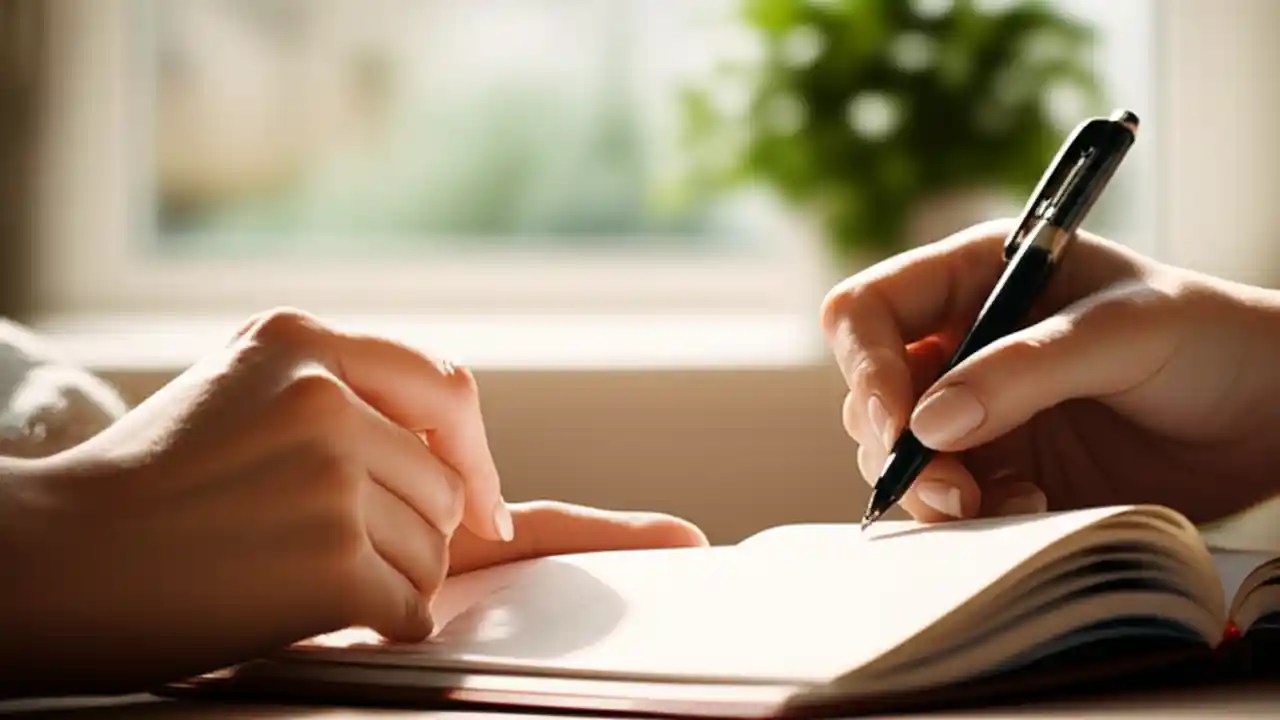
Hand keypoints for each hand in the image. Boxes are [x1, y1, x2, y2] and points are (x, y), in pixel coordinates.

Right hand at [0, 309, 703, 694]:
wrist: (54, 560)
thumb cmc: (142, 486)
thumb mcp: (235, 389)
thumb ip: (334, 390)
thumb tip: (450, 453)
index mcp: (300, 342)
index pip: (445, 389)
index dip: (473, 454)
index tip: (483, 503)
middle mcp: (325, 397)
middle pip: (441, 482)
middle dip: (414, 531)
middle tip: (351, 557)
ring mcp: (331, 477)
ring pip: (431, 548)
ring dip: (395, 579)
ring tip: (315, 580)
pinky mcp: (332, 559)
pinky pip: (409, 605)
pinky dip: (387, 623)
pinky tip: (333, 617)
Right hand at [822, 221, 1279, 523]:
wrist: (1267, 414)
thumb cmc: (1208, 338)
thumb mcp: (1126, 332)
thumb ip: (1025, 369)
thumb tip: (928, 423)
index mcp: (974, 278)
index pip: (869, 310)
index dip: (866, 364)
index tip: (900, 422)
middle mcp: (960, 343)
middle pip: (869, 394)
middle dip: (896, 446)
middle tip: (953, 488)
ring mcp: (976, 410)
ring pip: (898, 455)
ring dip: (931, 489)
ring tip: (1001, 503)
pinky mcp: (1000, 469)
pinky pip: (947, 500)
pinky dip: (971, 517)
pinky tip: (1031, 508)